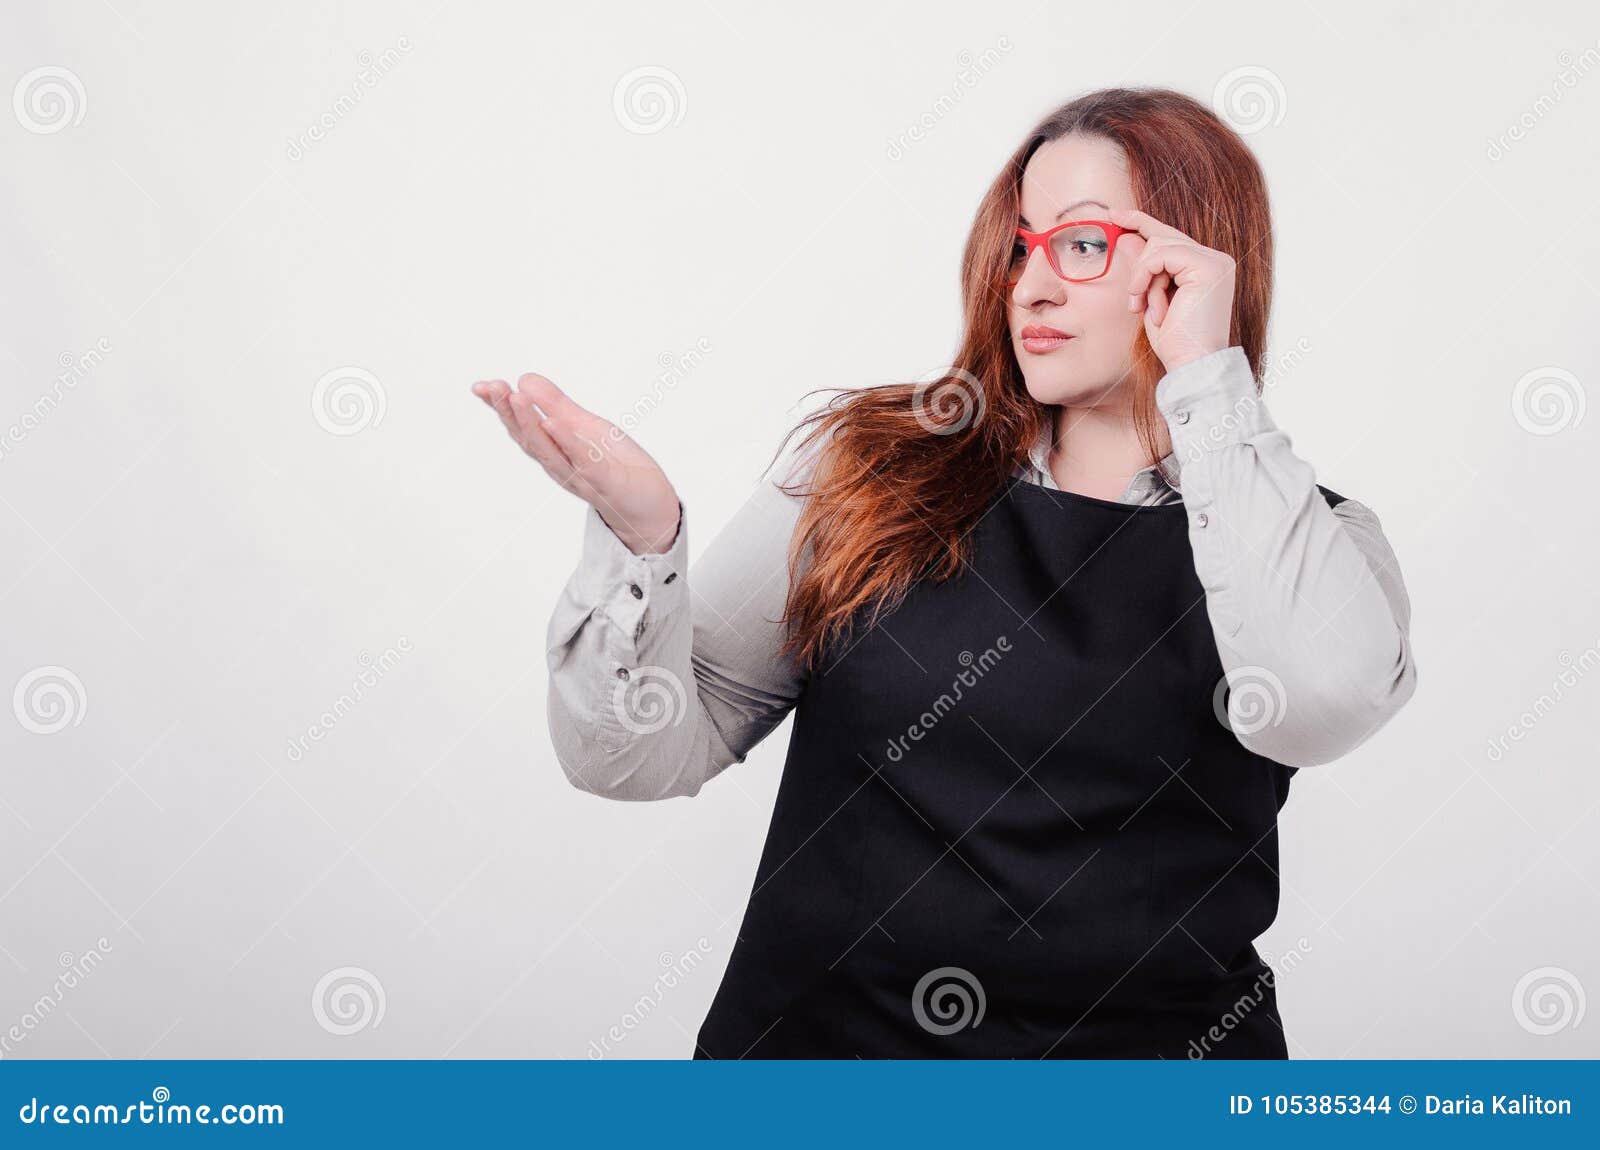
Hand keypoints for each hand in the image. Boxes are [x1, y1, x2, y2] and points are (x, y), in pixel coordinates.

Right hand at [471, 373, 681, 554]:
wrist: (650, 505)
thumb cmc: (617, 466)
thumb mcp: (585, 427)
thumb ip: (556, 405)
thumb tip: (524, 379)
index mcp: (554, 450)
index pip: (521, 426)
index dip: (500, 407)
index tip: (481, 386)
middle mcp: (561, 465)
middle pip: (528, 438)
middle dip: (508, 412)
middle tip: (492, 387)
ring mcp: (582, 475)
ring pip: (550, 450)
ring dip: (530, 424)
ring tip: (516, 397)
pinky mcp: (606, 482)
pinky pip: (585, 461)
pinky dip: (568, 442)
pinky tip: (553, 424)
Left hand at [1106, 206, 1235, 374]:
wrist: (1191, 363)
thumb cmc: (1173, 340)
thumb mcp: (1150, 298)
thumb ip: (1142, 267)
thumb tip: (1126, 236)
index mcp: (1203, 266)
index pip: (1168, 235)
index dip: (1140, 221)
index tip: (1113, 214)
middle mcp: (1214, 259)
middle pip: (1161, 238)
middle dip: (1140, 269)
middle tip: (1135, 303)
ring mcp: (1214, 261)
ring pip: (1159, 245)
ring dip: (1142, 279)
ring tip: (1143, 308)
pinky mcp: (1209, 265)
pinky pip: (1161, 255)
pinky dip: (1145, 277)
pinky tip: (1146, 303)